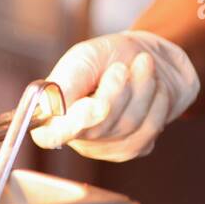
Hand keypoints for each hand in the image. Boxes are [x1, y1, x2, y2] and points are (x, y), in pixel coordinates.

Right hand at [30, 31, 199, 161]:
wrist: (151, 58)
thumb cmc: (111, 55)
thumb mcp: (84, 58)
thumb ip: (65, 82)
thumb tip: (47, 107)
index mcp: (53, 112)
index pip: (48, 135)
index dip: (69, 126)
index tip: (93, 104)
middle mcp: (75, 135)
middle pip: (96, 128)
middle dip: (116, 92)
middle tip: (121, 67)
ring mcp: (105, 146)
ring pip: (127, 126)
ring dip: (142, 90)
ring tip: (142, 66)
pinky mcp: (134, 148)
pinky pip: (149, 129)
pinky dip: (156, 102)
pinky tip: (153, 89)